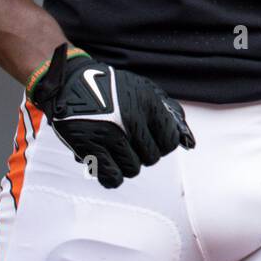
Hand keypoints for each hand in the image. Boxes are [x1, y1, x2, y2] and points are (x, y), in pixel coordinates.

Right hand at [27, 45, 194, 188]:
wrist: (70, 82)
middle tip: (129, 141)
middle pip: (151, 158)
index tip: (151, 138)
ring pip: (133, 170)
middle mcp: (130, 119)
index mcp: (147, 103)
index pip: (169, 142)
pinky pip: (112, 177)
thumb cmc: (113, 89)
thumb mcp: (145, 90)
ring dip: (126, 163)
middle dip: (143, 153)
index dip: (161, 143)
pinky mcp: (89, 147)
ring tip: (116, 148)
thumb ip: (170, 114)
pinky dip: (112, 175)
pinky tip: (106, 163)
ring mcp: (109, 134)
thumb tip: (190, 143)